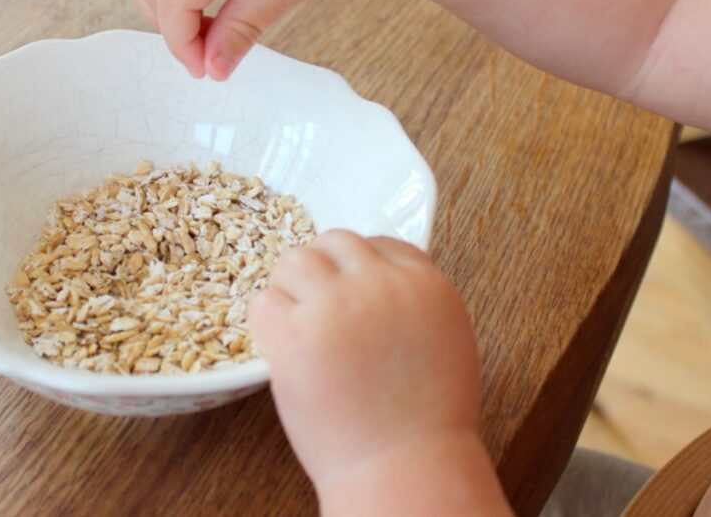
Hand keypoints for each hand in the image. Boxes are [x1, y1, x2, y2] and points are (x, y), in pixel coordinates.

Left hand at [249, 231, 484, 499]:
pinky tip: (284, 346)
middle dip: (325, 272)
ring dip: (292, 289)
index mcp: (424, 284)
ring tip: (300, 326)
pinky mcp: (294, 335)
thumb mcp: (446, 341)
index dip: (360, 266)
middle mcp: (380, 284)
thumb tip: (377, 274)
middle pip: (335, 242)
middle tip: (319, 308)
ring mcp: (334, 306)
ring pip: (293, 260)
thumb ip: (415, 300)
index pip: (381, 243)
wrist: (405, 468)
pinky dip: (268, 321)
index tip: (351, 289)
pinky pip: (263, 302)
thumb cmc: (426, 420)